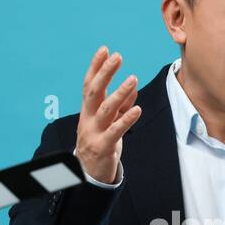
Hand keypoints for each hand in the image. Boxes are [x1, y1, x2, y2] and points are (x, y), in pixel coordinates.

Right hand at [75, 45, 140, 183]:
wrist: (89, 174)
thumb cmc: (101, 143)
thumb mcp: (109, 122)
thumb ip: (120, 106)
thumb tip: (133, 90)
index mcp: (88, 111)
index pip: (89, 84)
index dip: (96, 67)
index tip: (104, 49)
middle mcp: (88, 119)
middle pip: (94, 92)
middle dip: (105, 73)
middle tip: (117, 56)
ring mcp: (93, 133)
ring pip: (105, 109)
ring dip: (119, 93)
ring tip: (133, 79)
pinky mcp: (103, 147)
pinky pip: (115, 131)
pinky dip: (126, 119)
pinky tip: (137, 108)